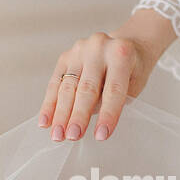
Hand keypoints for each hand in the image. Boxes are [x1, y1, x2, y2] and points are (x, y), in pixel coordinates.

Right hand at [38, 10, 172, 141]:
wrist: (126, 44)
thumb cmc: (132, 70)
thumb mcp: (134, 85)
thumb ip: (113, 100)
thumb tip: (85, 119)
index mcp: (121, 54)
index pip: (113, 89)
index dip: (107, 114)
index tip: (100, 136)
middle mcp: (99, 48)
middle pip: (87, 88)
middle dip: (79, 115)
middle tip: (72, 136)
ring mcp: (79, 50)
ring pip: (68, 87)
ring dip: (61, 114)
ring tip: (58, 135)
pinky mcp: (65, 56)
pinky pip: (55, 83)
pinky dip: (49, 104)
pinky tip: (46, 122)